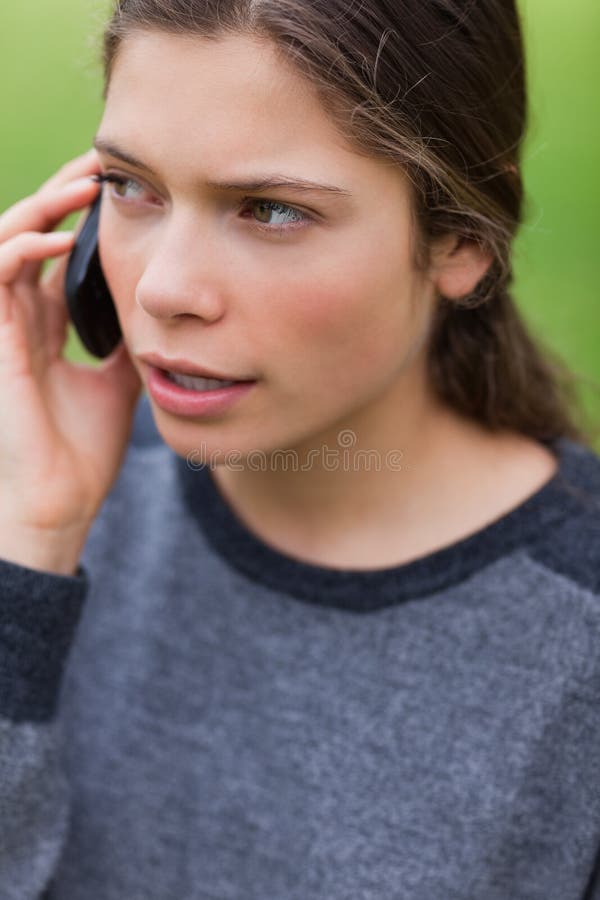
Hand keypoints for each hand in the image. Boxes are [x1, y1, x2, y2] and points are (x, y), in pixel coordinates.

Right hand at [0, 150, 141, 550]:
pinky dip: (27, 250)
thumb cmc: (83, 449)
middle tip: (106, 163)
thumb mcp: (120, 381)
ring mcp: (5, 326)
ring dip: (43, 206)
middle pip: (32, 232)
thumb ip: (128, 342)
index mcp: (47, 324)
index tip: (124, 187)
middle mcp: (22, 316)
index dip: (82, 214)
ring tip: (88, 185)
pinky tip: (65, 239)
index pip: (58, 250)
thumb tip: (158, 314)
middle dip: (63, 193)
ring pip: (7, 241)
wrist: (61, 500)